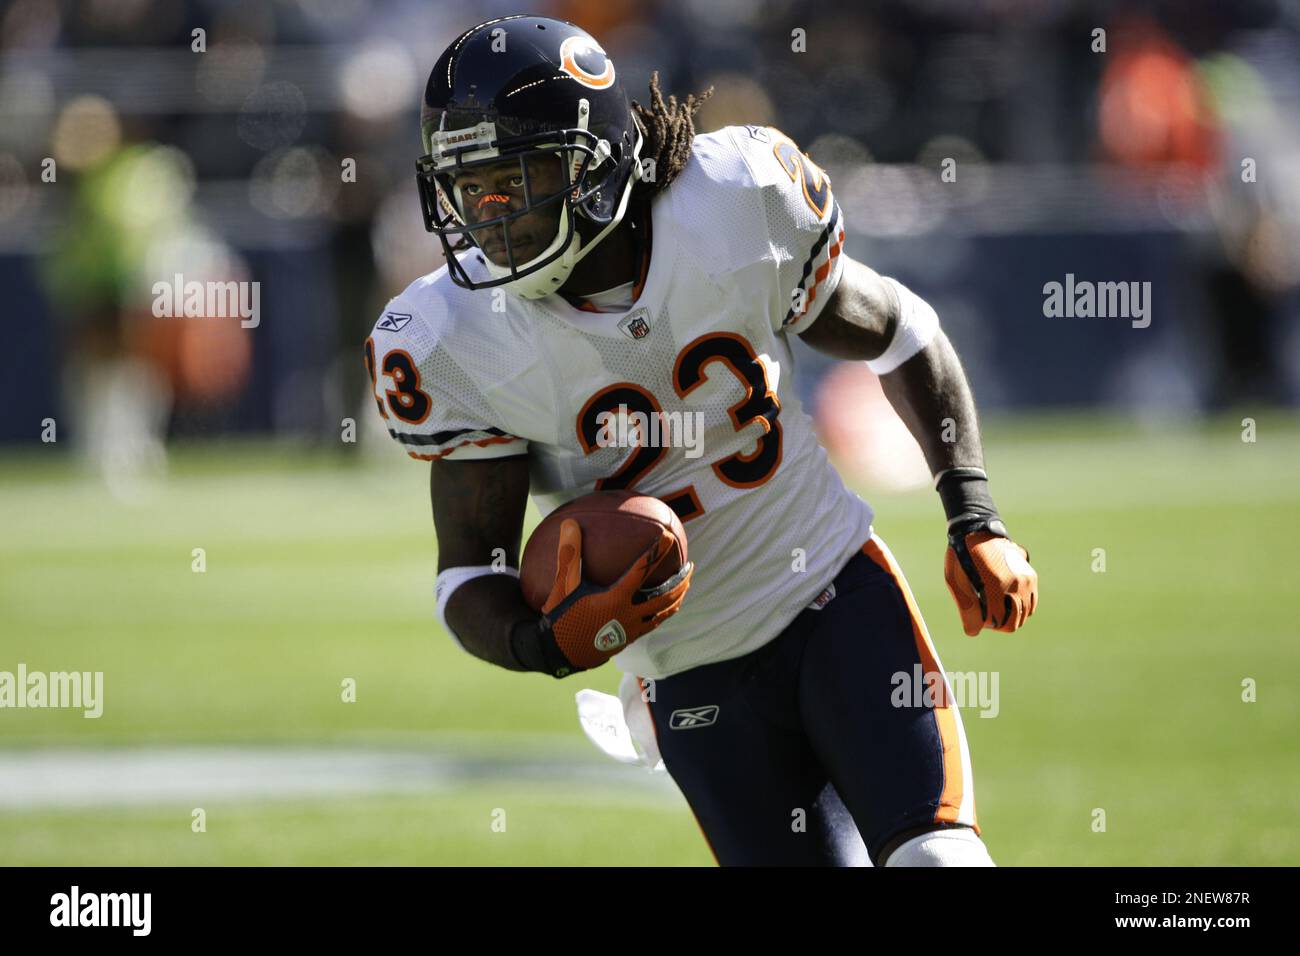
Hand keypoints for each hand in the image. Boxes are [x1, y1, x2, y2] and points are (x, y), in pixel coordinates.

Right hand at [539, 519, 692, 673]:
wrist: (559, 654)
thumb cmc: (561, 618)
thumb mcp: (562, 586)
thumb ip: (569, 555)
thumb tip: (568, 523)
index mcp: (616, 599)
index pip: (642, 570)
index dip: (656, 552)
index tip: (668, 537)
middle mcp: (629, 614)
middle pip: (665, 596)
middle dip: (681, 580)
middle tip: (690, 566)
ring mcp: (632, 629)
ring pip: (664, 613)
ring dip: (677, 598)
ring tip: (685, 586)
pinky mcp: (629, 640)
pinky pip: (653, 624)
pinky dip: (664, 612)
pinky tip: (663, 608)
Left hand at [944, 519, 1037, 635]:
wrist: (978, 530)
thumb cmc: (962, 556)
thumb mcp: (956, 581)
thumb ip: (966, 608)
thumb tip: (973, 633)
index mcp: (997, 585)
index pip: (998, 621)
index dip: (986, 625)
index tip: (977, 618)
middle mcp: (1017, 583)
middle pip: (1014, 622)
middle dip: (999, 624)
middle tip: (986, 616)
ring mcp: (1027, 579)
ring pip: (1025, 614)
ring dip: (1011, 617)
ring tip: (995, 609)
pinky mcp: (1031, 575)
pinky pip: (1032, 602)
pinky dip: (1022, 608)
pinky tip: (1007, 603)